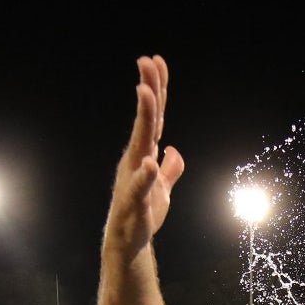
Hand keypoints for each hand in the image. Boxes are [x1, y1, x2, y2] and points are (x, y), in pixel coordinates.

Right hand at [104, 56, 185, 257]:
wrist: (130, 243)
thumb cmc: (143, 213)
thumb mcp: (163, 188)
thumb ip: (170, 169)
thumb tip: (174, 152)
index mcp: (145, 154)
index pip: (154, 116)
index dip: (156, 89)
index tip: (156, 61)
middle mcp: (137, 160)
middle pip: (146, 120)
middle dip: (148, 90)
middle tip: (147, 61)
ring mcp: (133, 178)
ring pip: (140, 142)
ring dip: (144, 118)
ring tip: (146, 93)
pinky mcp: (134, 201)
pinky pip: (140, 186)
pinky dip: (146, 175)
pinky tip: (151, 161)